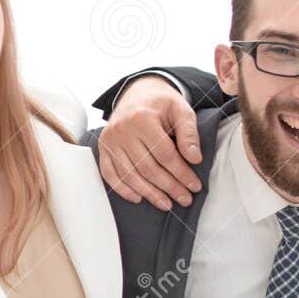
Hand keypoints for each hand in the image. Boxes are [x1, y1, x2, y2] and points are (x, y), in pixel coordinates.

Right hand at [97, 76, 203, 208]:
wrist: (138, 93)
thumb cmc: (162, 104)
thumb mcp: (181, 110)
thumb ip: (189, 133)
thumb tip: (194, 158)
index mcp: (143, 118)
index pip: (165, 154)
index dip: (181, 173)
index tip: (195, 185)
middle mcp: (122, 130)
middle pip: (148, 167)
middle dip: (169, 187)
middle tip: (185, 199)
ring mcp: (110, 140)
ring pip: (130, 174)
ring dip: (149, 193)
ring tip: (167, 204)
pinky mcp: (103, 148)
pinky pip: (110, 173)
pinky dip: (123, 189)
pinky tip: (139, 198)